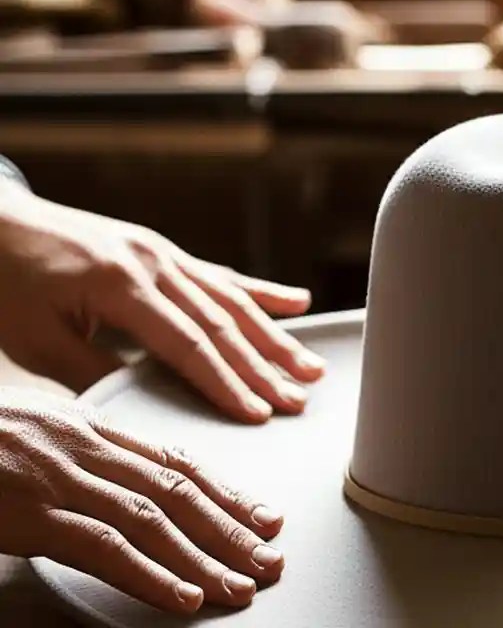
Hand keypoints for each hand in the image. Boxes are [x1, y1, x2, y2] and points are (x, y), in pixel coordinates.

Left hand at [0, 184, 324, 422]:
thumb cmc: (3, 284)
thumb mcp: (34, 339)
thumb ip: (92, 373)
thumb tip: (142, 407)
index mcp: (120, 285)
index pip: (187, 344)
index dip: (225, 382)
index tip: (257, 413)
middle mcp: (152, 263)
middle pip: (222, 323)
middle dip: (264, 366)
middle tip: (299, 400)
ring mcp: (162, 252)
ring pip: (231, 300)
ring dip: (275, 336)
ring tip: (310, 367)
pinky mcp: (162, 251)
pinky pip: (220, 275)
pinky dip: (261, 292)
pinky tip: (298, 302)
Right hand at [0, 388, 282, 612]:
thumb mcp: (23, 434)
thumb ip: (70, 454)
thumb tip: (109, 482)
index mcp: (83, 427)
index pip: (172, 461)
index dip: (224, 491)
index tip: (261, 515)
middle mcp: (81, 447)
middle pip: (177, 490)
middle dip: (231, 528)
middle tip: (271, 557)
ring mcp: (56, 479)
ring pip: (153, 520)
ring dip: (204, 558)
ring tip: (240, 586)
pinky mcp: (28, 514)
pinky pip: (104, 547)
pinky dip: (151, 575)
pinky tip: (183, 598)